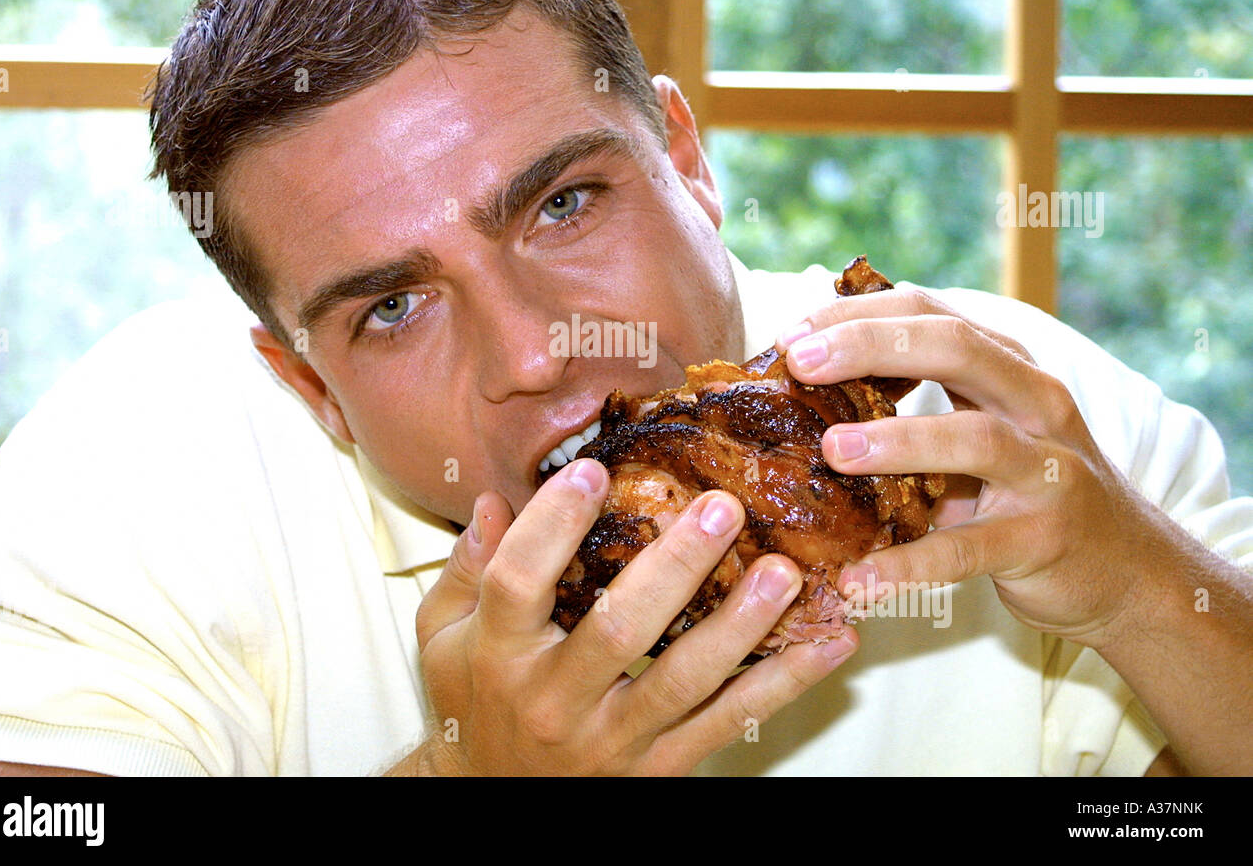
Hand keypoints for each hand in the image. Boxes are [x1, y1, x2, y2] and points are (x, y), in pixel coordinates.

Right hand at [409, 459, 857, 774]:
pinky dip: (784, 683)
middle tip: (722, 508)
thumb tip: (490, 500)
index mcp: (500, 653)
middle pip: (617, 630)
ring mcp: (610, 737)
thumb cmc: (474, 703)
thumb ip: (463, 570)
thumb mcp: (441, 637)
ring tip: (785, 573)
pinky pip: (727, 723)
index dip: (553, 523)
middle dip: (675, 567)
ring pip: (683, 680)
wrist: (489, 801)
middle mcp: (554, 698)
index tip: (594, 470)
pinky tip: (830, 642)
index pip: (519, 581)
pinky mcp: (656, 766)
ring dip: (740, 626)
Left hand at [776, 286, 1194, 650]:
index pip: (932, 314)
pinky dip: (909, 564)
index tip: (792, 333)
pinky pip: (968, 549)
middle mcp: (1035, 403)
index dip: (860, 315)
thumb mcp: (980, 425)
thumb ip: (918, 399)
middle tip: (800, 363)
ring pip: (974, 440)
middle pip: (957, 349)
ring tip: (832, 450)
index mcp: (1008, 365)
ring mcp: (1047, 471)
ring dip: (897, 441)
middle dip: (874, 346)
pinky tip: (857, 578)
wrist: (1125, 569)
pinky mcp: (1042, 541)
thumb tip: (805, 382)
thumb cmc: (1025, 486)